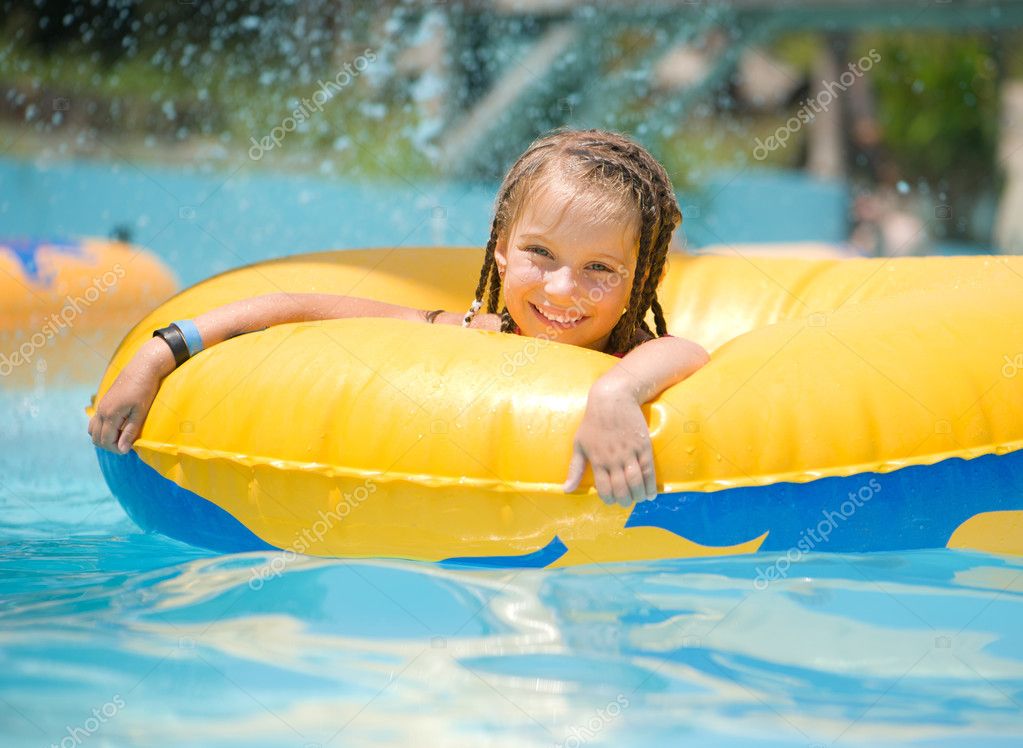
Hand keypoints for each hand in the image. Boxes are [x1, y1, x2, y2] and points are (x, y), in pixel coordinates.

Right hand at [88, 339, 170, 453]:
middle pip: (96, 438)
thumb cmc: (144, 390)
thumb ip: (130, 432)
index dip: (116, 449)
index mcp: (109, 415)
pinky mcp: (103, 403)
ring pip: (92, 430)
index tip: (129, 449)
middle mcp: (101, 411)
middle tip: (126, 444)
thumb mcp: (140, 413)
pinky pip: (95, 421)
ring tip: (121, 436)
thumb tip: (122, 450)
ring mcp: (100, 406)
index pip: (105, 440)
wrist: (141, 369)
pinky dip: (102, 429)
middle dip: (109, 445)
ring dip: (104, 437)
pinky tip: (117, 427)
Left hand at [562, 381, 657, 506]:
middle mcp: (613, 459)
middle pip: (621, 489)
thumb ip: (574, 469)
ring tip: (639, 499)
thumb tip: (566, 490)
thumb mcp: (579, 444)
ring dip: (638, 495)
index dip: (609, 499)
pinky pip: (648, 470)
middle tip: (627, 502)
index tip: (612, 500)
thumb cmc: (593, 421)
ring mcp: (629, 452)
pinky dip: (651, 485)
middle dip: (625, 501)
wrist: (612, 398)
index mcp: (597, 460)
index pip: (604, 489)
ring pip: (636, 482)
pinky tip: (651, 493)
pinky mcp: (643, 446)